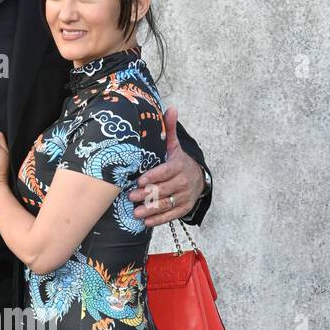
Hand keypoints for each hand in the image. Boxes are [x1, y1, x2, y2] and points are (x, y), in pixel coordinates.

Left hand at [128, 104, 204, 226]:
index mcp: (179, 165)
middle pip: (164, 189)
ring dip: (151, 209)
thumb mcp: (174, 146)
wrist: (197, 179)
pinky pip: (171, 215)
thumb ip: (170, 130)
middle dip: (147, 194)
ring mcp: (185, 197)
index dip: (154, 177)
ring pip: (167, 204)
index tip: (140, 180)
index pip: (166, 171)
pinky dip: (159, 219)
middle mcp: (184, 182)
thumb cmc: (178, 162)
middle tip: (131, 196)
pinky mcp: (184, 208)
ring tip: (136, 212)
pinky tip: (146, 221)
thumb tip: (170, 108)